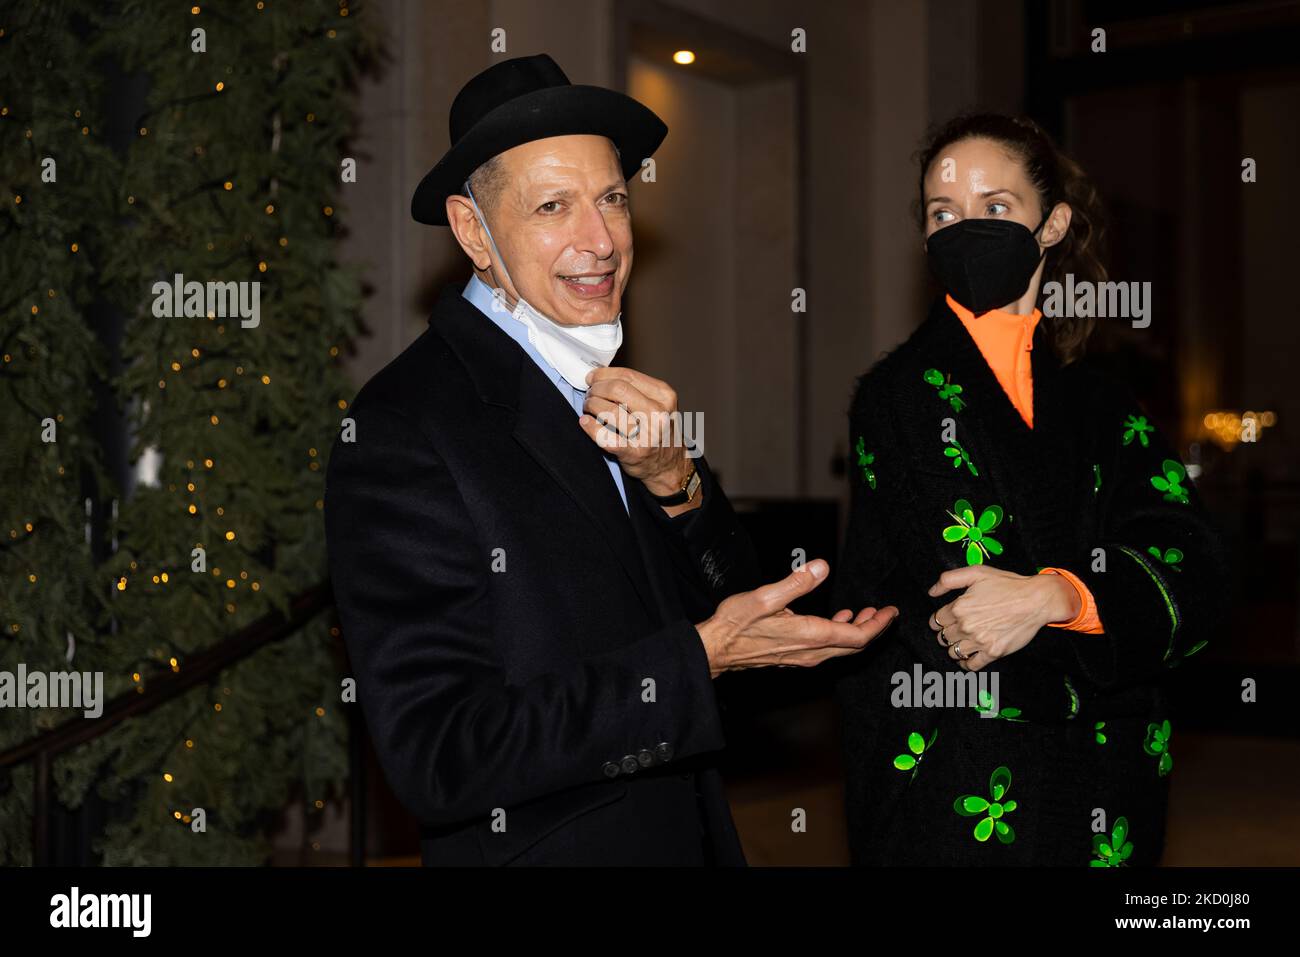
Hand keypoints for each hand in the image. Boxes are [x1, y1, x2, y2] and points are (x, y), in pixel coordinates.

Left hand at [577, 367, 691, 496]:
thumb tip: (601, 376)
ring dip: (591, 406)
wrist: (670, 466)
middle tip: (590, 394)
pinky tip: (585, 422)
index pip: (628, 376)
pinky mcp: (634, 453)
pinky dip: (590, 427)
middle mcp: (658, 414)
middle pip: (617, 389)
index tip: (592, 378)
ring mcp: (647, 435)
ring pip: (609, 410)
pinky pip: (605, 436)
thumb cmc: (659, 432)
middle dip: (596, 389)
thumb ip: (636, 389)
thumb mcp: (658, 404)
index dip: (604, 374)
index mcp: (664, 396)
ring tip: (588, 408)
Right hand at [695, 559, 898, 677]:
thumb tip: (821, 567)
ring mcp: (802, 657)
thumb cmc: (736, 624)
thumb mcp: (765, 597)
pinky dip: (838, 634)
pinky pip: (826, 648)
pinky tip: (836, 621)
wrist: (716, 649)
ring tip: (864, 614)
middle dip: (872, 628)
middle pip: (853, 645)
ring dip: (856, 631)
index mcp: (810, 636)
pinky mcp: (793, 656)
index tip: (890, 612)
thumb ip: (796, 583)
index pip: (857, 637)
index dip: (877, 625)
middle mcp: (811, 652)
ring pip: (840, 648)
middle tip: (885, 613)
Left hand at [927, 565, 1078, 670]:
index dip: (939, 621)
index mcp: (959, 607)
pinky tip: (968, 658)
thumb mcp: (976, 572)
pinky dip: (966, 664)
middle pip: (943, 638)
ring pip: (953, 653)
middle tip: (956, 630)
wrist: (1035, 600)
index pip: (936, 621)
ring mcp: (979, 641)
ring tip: (962, 643)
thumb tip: (931, 593)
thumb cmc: (1007, 584)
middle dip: (946, 634)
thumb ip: (949, 580)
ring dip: (954, 648)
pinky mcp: (993, 652)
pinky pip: (971, 665)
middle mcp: (966, 626)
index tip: (945, 620)